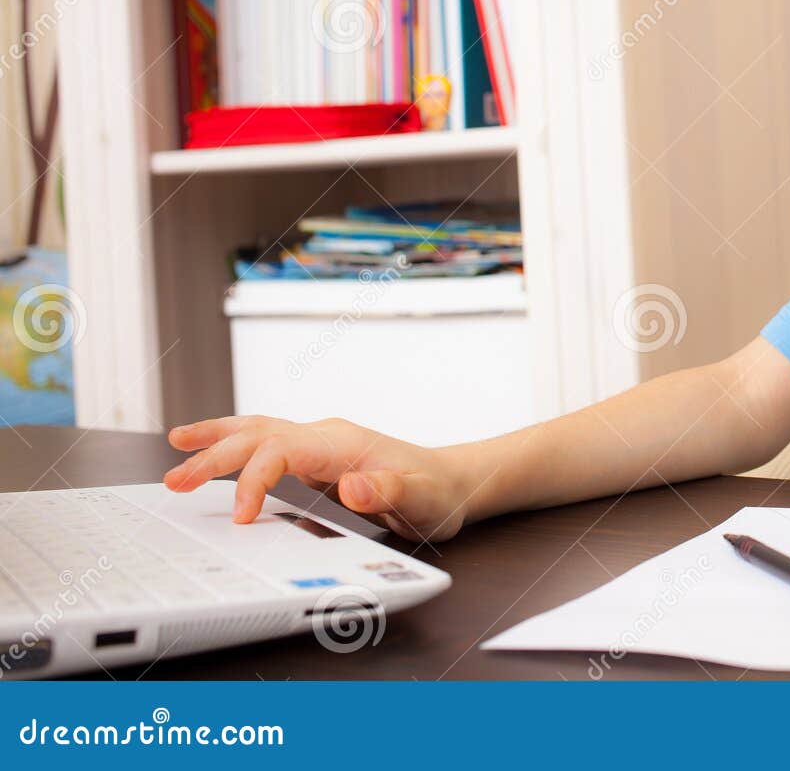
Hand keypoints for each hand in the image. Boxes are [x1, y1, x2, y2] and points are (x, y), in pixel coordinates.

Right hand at [165, 416, 471, 541]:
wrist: (455, 483)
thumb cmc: (439, 492)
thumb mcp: (421, 498)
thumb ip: (387, 491)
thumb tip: (351, 484)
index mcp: (343, 442)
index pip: (281, 451)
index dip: (254, 480)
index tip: (241, 518)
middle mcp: (326, 436)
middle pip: (260, 435)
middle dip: (215, 454)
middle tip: (174, 479)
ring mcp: (320, 445)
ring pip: (260, 430)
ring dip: (218, 439)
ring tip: (177, 443)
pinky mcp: (317, 458)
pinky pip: (268, 446)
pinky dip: (238, 446)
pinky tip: (217, 452)